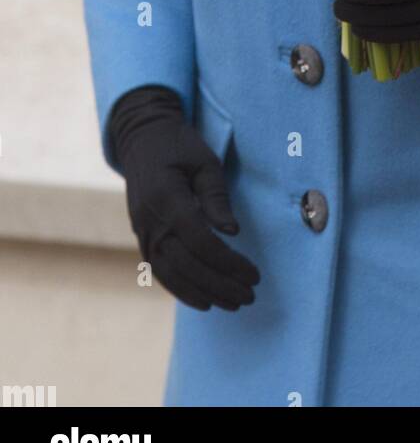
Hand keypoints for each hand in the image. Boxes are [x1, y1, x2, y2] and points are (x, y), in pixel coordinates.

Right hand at [109, 85, 260, 311]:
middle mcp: (150, 222)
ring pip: (172, 275)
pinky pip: (159, 271)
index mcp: (167, 199)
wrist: (141, 139)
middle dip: (221, 284)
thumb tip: (232, 232)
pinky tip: (203, 300)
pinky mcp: (141, 238)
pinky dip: (181, 290)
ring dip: (203, 293)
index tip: (254, 274)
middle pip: (187, 265)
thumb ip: (216, 197)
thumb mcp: (205, 161)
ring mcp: (142, 233)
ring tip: (232, 304)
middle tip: (250, 296)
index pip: (201, 242)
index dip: (229, 263)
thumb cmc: (179, 146)